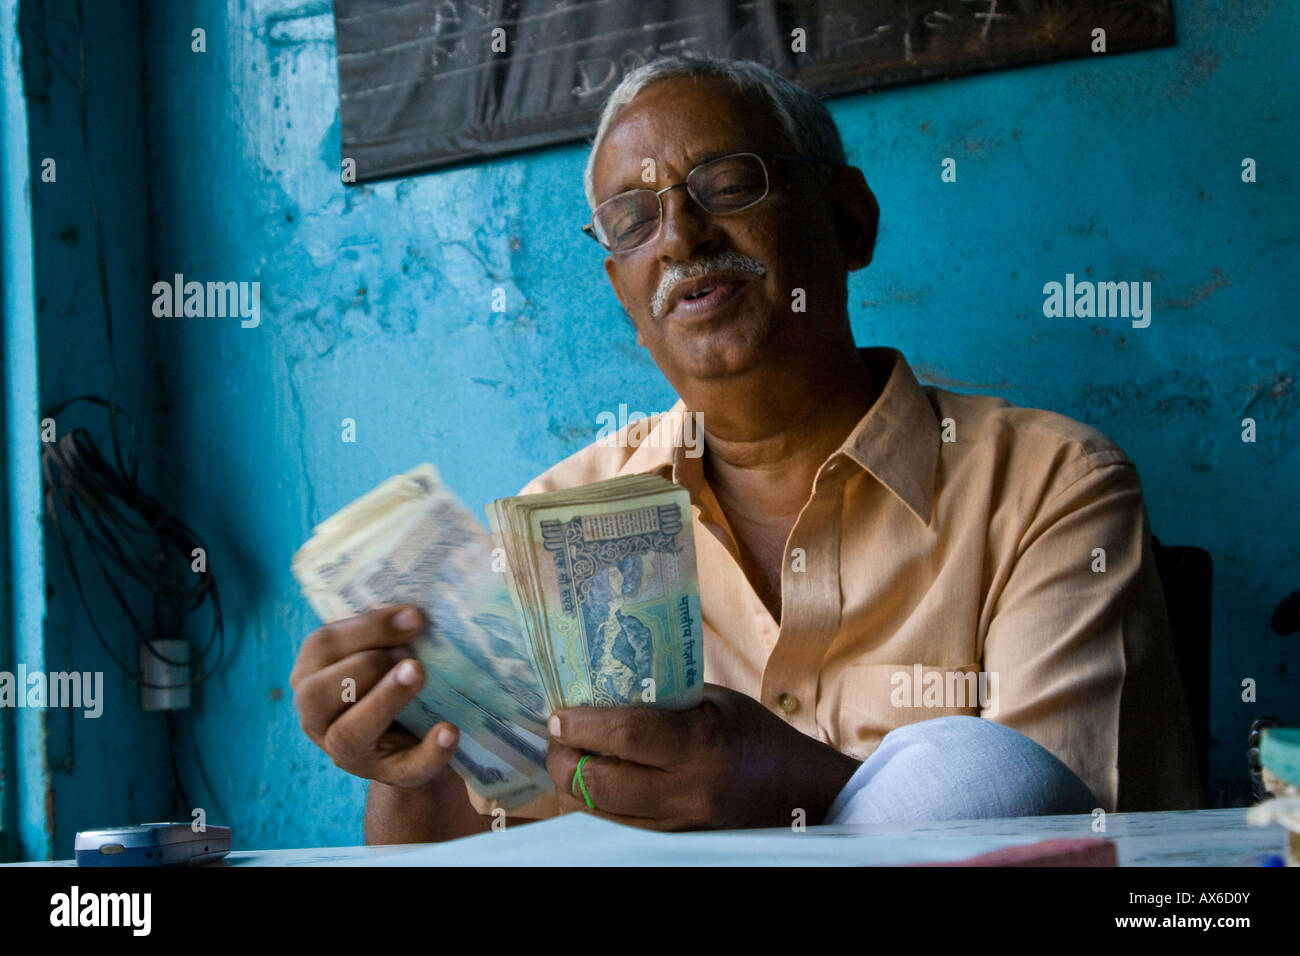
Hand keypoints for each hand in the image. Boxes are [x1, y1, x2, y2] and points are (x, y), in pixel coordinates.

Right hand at [290, 605, 459, 789]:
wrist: (417, 736)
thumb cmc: (393, 678)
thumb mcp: (381, 654)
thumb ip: (389, 634)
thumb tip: (416, 615)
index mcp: (312, 676)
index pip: (322, 645)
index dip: (367, 627)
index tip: (414, 615)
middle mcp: (317, 719)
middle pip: (317, 693)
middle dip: (366, 666)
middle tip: (411, 655)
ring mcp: (348, 753)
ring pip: (349, 734)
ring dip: (385, 699)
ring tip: (420, 674)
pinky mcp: (387, 775)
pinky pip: (405, 769)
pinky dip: (429, 752)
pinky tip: (449, 731)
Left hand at [546, 683, 859, 829]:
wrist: (799, 792)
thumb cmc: (753, 735)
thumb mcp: (713, 702)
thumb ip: (660, 700)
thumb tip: (601, 689)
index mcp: (700, 745)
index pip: (624, 735)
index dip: (581, 725)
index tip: (557, 715)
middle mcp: (687, 792)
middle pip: (598, 784)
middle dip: (562, 760)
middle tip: (555, 737)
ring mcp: (679, 825)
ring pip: (599, 813)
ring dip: (572, 785)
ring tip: (568, 757)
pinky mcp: (674, 843)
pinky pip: (618, 828)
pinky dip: (596, 805)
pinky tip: (591, 782)